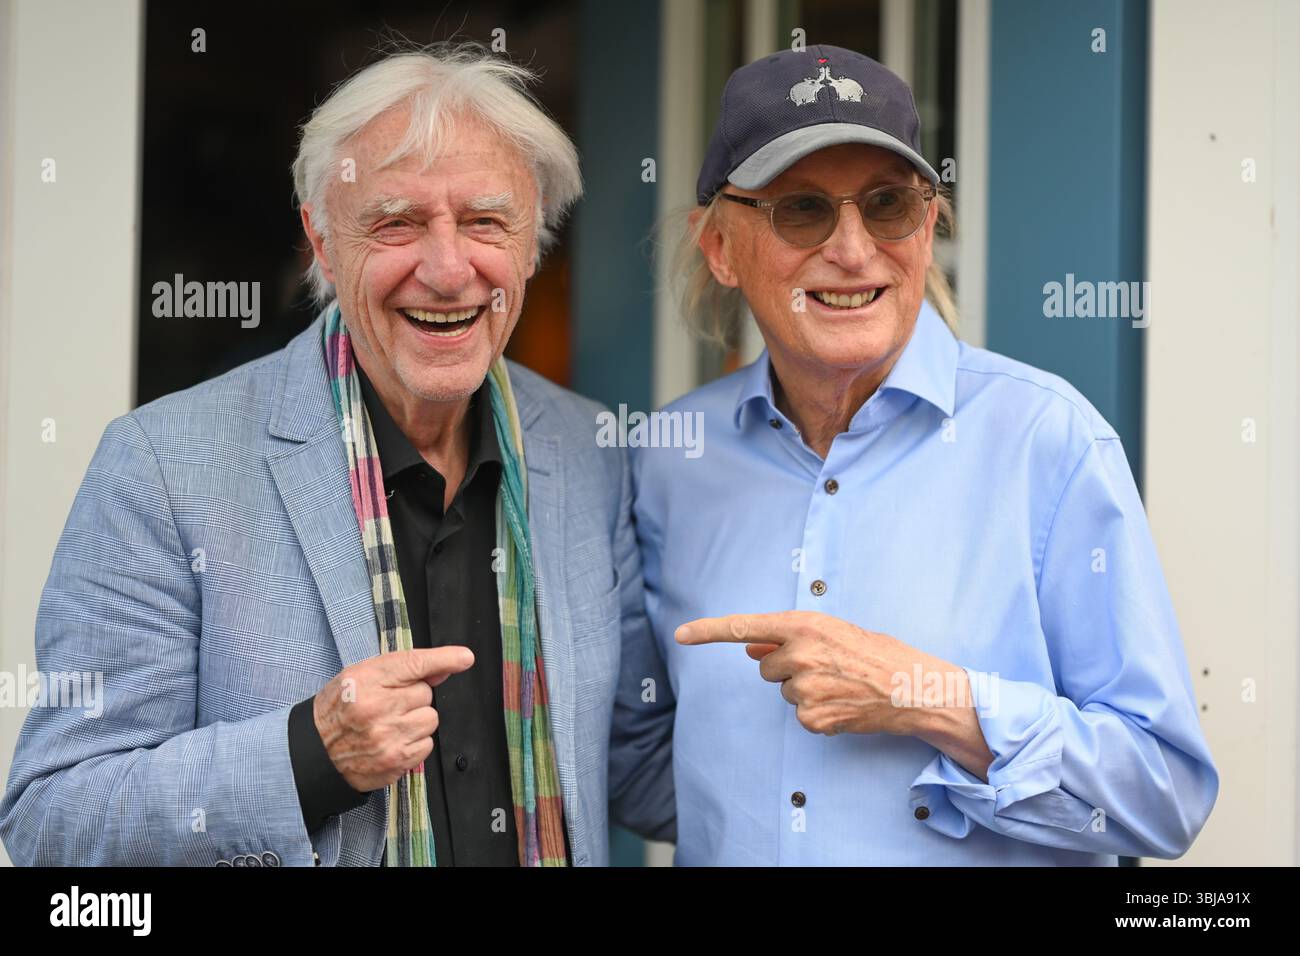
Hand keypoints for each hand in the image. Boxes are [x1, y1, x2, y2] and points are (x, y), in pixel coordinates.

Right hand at [313, 646, 473, 792]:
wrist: (315, 752)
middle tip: (389, 704)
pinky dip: (415, 742)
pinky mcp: (396, 761)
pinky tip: (392, 740)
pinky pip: (427, 744)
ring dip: (417, 720)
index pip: (414, 664)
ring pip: (430, 719)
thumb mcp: (360, 677)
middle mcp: (378, 709)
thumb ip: (401, 669)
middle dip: (413, 697)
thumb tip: (444, 667)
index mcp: (366, 681)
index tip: (465, 658)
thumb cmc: (339, 709)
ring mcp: (388, 737)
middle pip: (426, 693)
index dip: (444, 659)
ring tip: (390, 723)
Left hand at [675, 611, 933, 736]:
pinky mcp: (812, 717)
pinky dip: (818, 712)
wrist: (915, 688)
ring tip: (841, 685)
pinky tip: (843, 704)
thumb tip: (753, 650)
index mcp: (805, 624)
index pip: (745, 626)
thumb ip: (790, 638)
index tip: (680, 634)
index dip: (709, 631)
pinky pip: (800, 715)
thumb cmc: (879, 654)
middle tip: (828, 667)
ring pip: (784, 692)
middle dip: (788, 668)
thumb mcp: (834, 632)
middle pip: (767, 668)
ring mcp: (805, 687)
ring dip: (805, 690)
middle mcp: (800, 653)